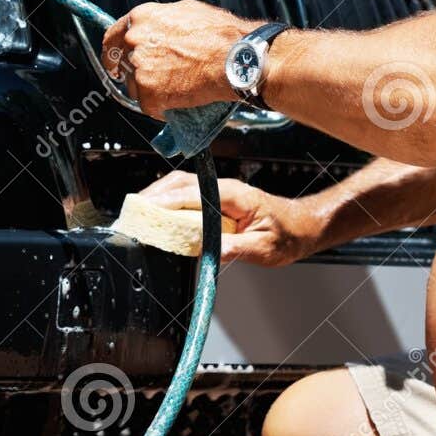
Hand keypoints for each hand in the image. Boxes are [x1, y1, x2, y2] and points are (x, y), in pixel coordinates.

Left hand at [100, 0, 256, 118]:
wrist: (235, 58)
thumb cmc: (218, 33)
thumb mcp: (185, 11)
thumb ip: (161, 21)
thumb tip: (155, 29)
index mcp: (140, 19)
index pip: (112, 37)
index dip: (112, 52)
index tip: (113, 63)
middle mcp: (133, 42)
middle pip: (124, 63)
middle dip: (135, 71)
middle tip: (151, 78)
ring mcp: (139, 70)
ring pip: (135, 86)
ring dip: (150, 90)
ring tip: (176, 86)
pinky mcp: (149, 96)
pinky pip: (149, 106)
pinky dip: (162, 107)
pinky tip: (179, 100)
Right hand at [136, 172, 319, 266]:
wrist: (302, 227)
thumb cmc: (288, 234)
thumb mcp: (265, 249)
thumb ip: (236, 249)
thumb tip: (209, 252)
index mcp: (234, 195)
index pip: (193, 194)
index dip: (167, 202)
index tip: (146, 211)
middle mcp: (223, 189)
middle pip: (180, 184)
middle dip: (153, 195)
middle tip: (133, 212)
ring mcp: (218, 192)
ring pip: (180, 186)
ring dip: (158, 197)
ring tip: (139, 213)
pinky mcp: (216, 200)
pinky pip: (187, 196)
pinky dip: (168, 202)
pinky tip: (158, 215)